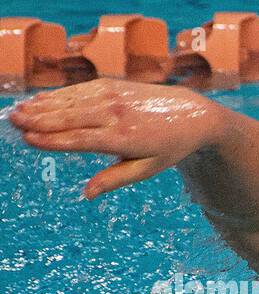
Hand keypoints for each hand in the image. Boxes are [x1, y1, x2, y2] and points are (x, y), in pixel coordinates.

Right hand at [8, 79, 228, 199]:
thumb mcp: (147, 169)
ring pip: (70, 101)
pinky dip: (57, 96)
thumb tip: (87, 194)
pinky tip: (38, 100)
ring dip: (42, 105)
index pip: (80, 139)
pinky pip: (78, 90)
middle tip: (12, 122)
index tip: (28, 140)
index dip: (52, 140)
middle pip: (69, 117)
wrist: (191, 114)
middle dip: (38, 120)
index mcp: (124, 138)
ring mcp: (113, 96)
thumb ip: (115, 179)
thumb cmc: (167, 147)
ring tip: (17, 111)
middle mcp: (116, 113)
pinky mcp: (111, 85)